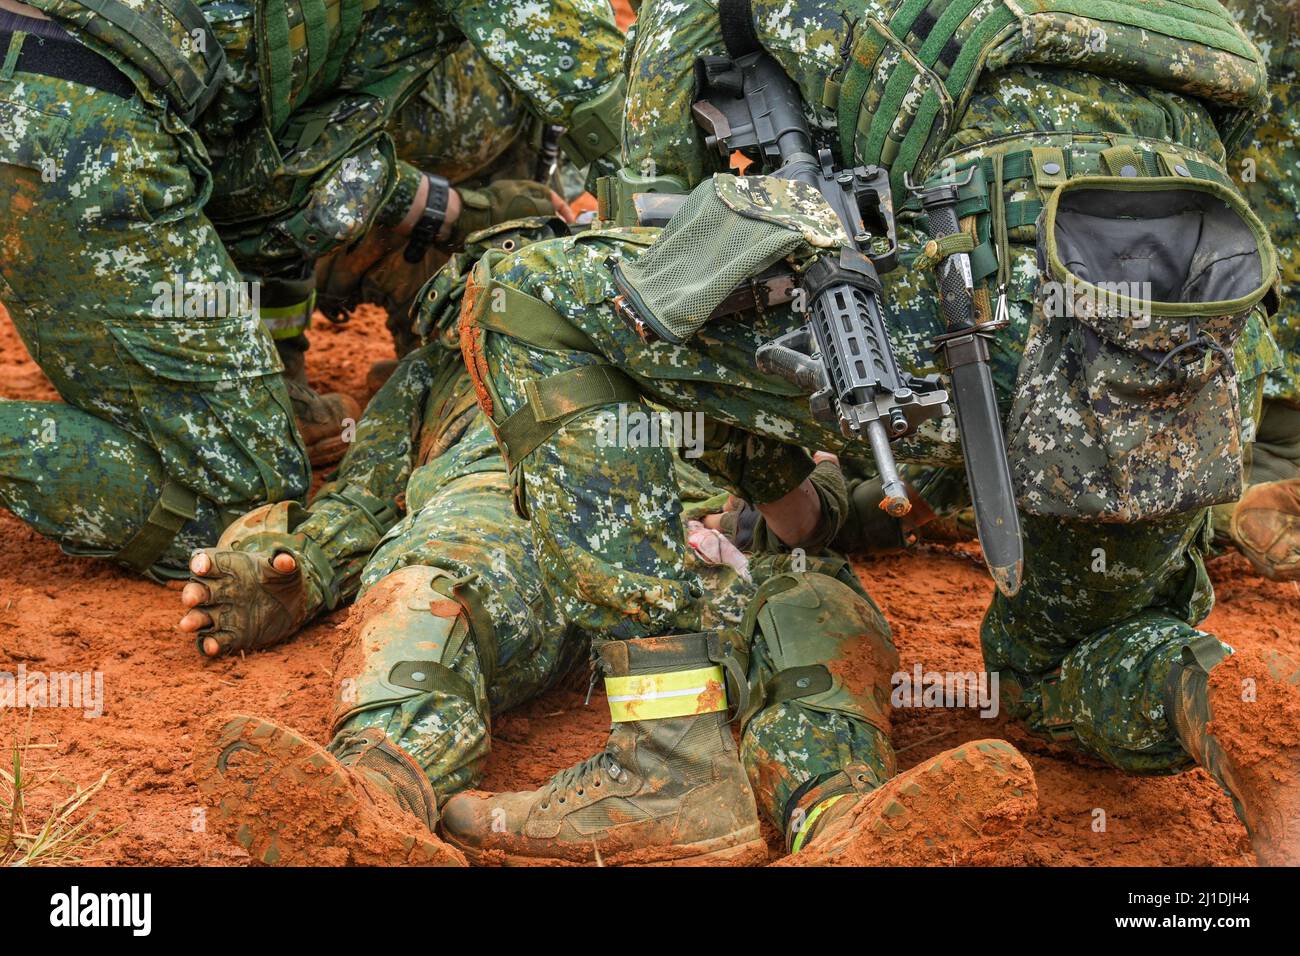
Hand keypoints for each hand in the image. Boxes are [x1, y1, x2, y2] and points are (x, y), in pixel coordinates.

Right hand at [179, 549, 307, 657]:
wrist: (289, 603)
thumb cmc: (280, 579)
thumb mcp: (285, 568)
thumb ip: (284, 561)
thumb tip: (285, 559)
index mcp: (226, 568)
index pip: (207, 561)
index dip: (201, 562)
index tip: (202, 566)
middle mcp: (217, 591)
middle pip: (196, 591)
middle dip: (191, 594)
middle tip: (190, 599)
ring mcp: (220, 614)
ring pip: (199, 617)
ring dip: (192, 621)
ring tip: (186, 625)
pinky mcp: (229, 635)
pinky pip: (215, 640)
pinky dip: (210, 644)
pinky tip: (211, 647)